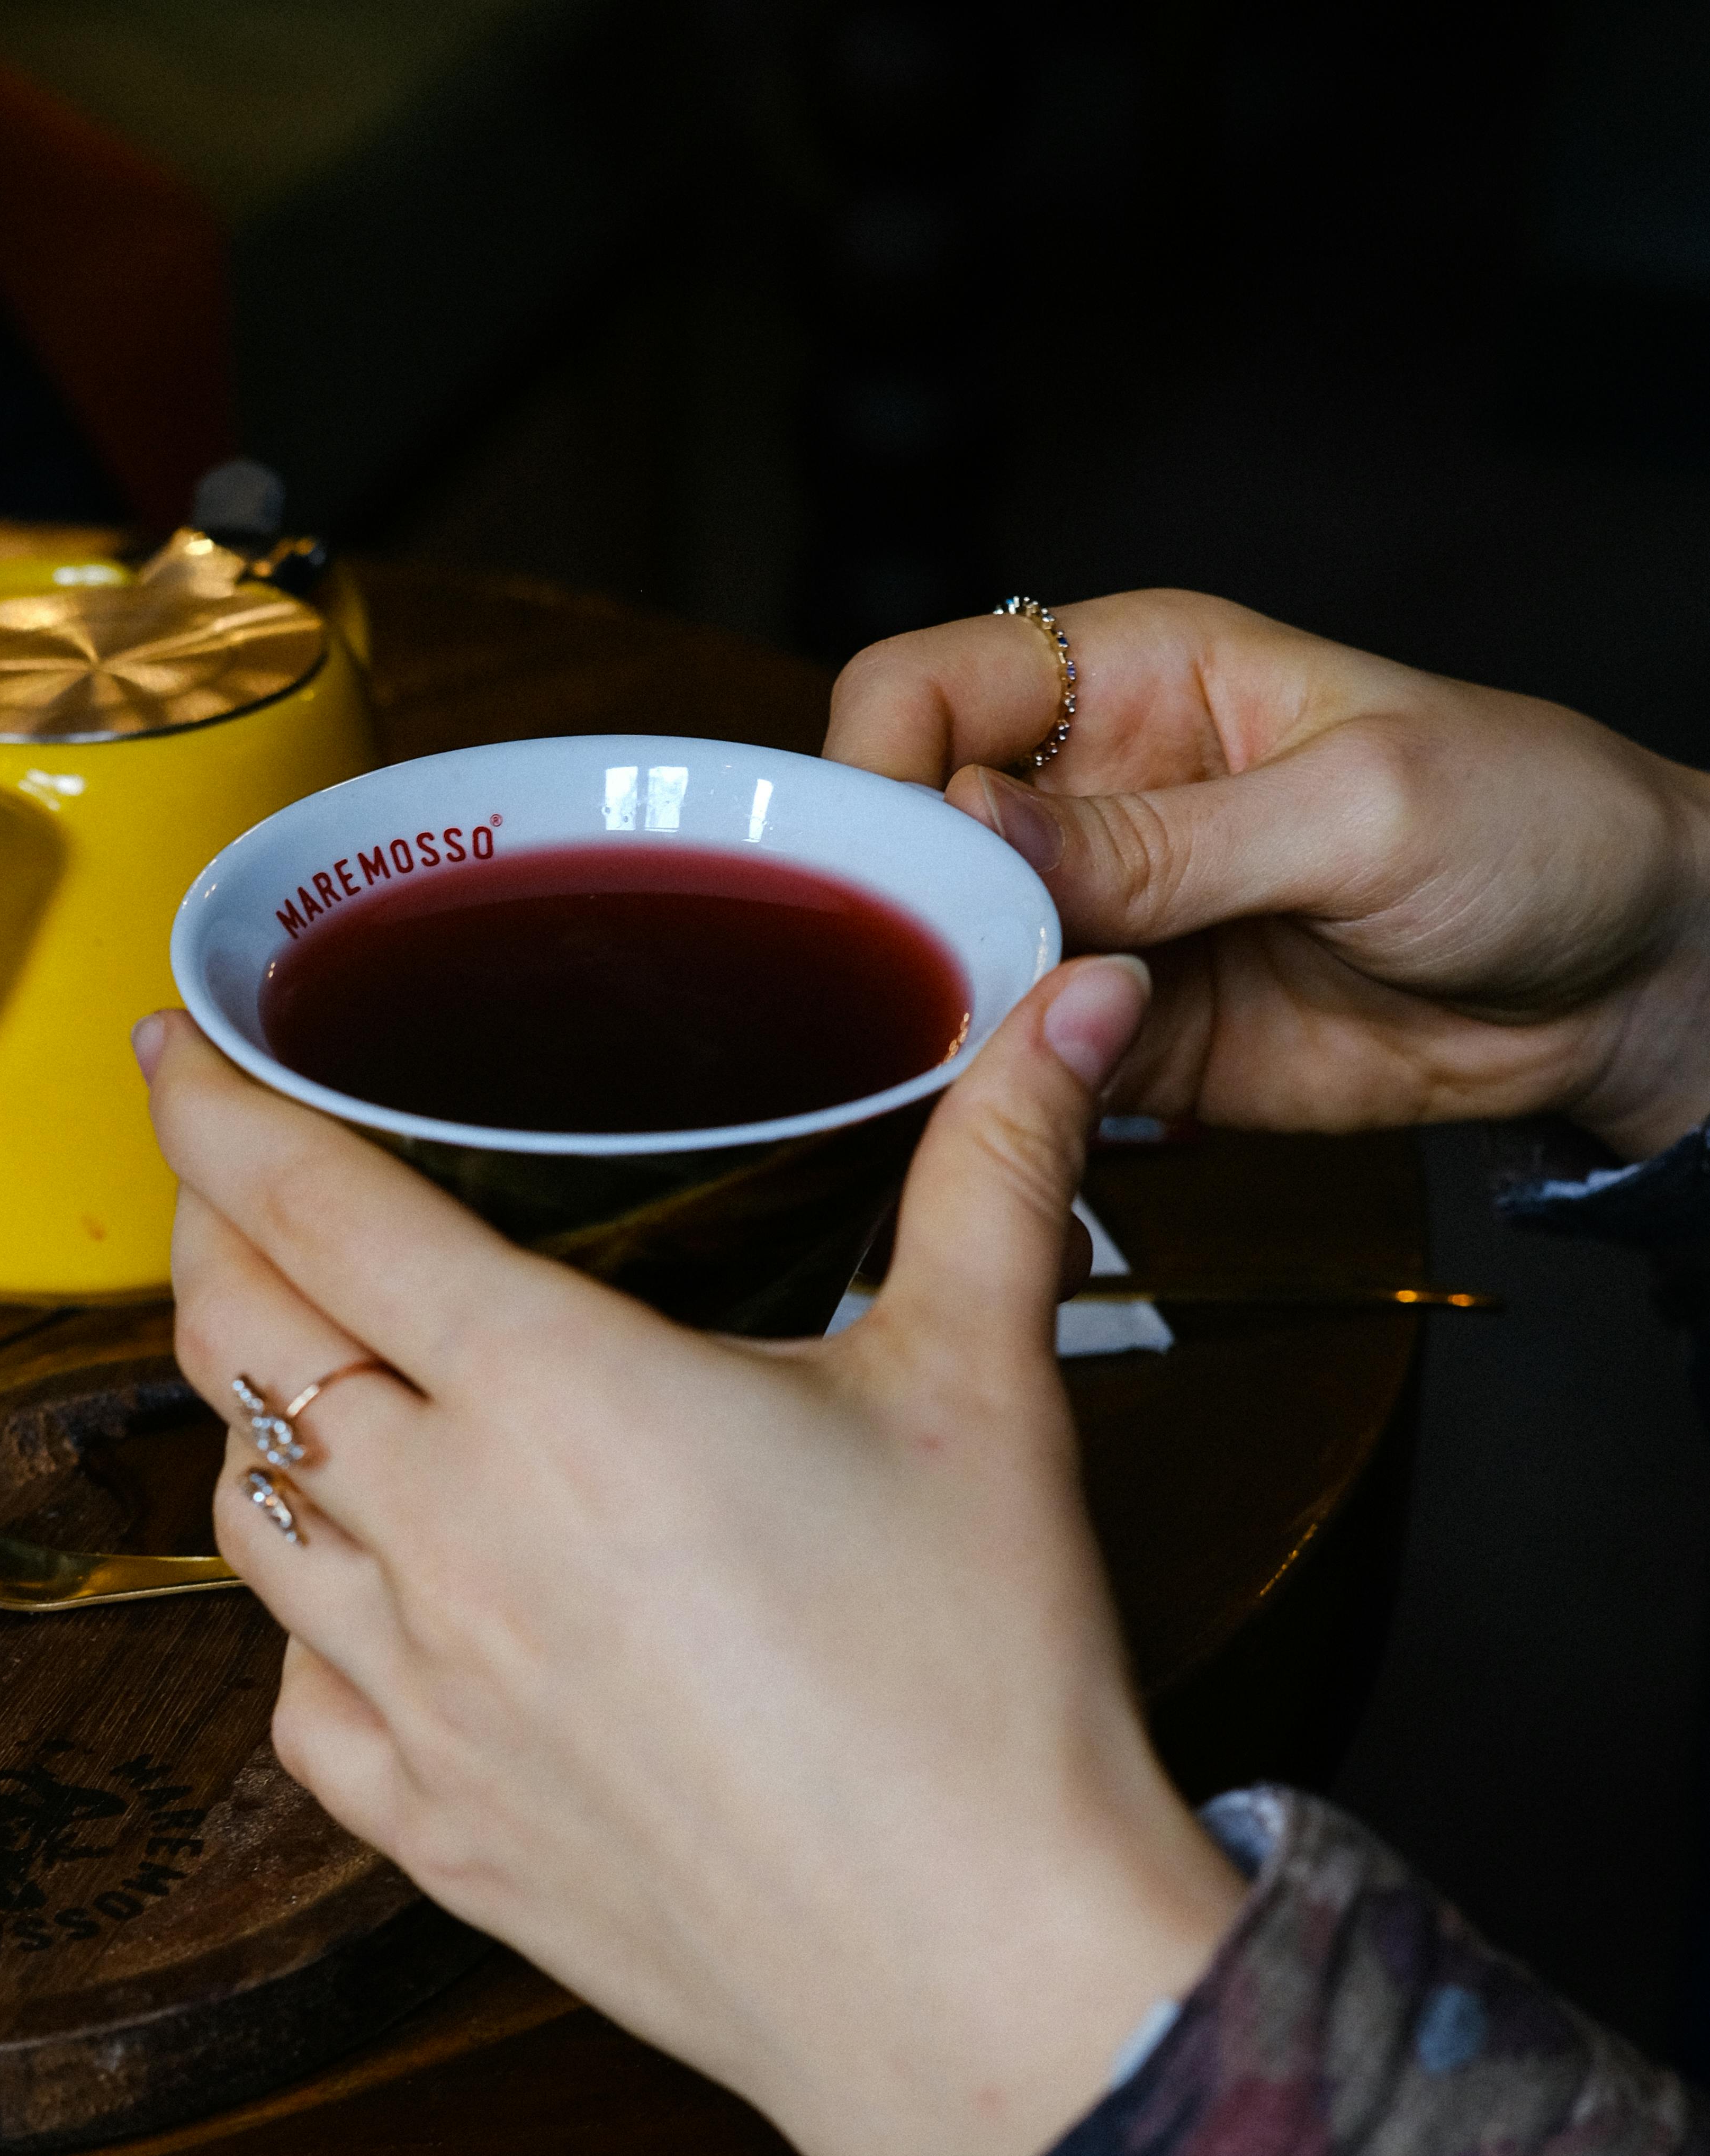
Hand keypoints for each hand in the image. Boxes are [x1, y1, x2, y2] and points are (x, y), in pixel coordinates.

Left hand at [141, 962, 1241, 2155]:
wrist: (977, 1972)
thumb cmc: (979, 1690)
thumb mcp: (985, 1385)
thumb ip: (1001, 1162)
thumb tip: (1079, 1001)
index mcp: (558, 1397)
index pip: (312, 1204)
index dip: (215, 1105)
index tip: (173, 1050)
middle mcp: (447, 1536)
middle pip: (238, 1344)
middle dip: (210, 1235)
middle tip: (236, 1187)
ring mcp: (420, 1696)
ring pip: (245, 1512)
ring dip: (255, 1423)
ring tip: (314, 1382)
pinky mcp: (432, 1829)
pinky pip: (295, 1694)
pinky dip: (306, 1619)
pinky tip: (371, 1600)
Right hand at [826, 592, 1709, 1161]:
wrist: (1623, 981)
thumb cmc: (1533, 827)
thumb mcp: (1361, 807)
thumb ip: (1170, 836)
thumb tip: (978, 833)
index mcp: (1130, 680)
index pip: (921, 694)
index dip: (879, 773)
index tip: (897, 870)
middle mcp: (1090, 799)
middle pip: (906, 839)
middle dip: (895, 915)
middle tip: (936, 990)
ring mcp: (1104, 928)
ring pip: (946, 966)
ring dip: (944, 1023)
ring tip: (978, 1072)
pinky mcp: (1131, 1041)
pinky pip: (1019, 1072)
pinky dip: (1001, 1107)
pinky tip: (1017, 1128)